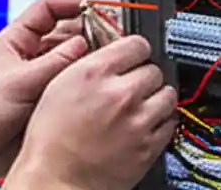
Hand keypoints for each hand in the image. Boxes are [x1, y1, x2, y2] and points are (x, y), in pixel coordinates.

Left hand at [0, 0, 88, 181]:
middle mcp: (30, 56)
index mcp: (15, 41)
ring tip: (106, 58)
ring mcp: (40, 76)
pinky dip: (86, 79)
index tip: (93, 6)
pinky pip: (73, 82)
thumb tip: (85, 43)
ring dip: (88, 56)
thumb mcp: (22, 81)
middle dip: (87, 31)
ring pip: (72, 57)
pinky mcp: (49, 98)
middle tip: (110, 35)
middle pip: (65, 32)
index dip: (70, 3)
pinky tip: (97, 82)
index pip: (47, 9)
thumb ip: (56, 61)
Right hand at [5, 35, 177, 189]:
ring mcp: (137, 121)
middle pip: (154, 70)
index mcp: (94, 73)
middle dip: (143, 76)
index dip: (135, 50)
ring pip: (168, 94)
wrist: (55, 179)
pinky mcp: (148, 146)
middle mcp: (120, 94)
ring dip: (156, 97)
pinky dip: (160, 122)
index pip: (137, 44)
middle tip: (131, 87)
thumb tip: (112, 53)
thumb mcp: (59, 86)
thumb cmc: (50, 140)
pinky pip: (170, 123)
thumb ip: (90, 64)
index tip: (134, 57)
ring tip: (140, 106)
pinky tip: (143, 125)